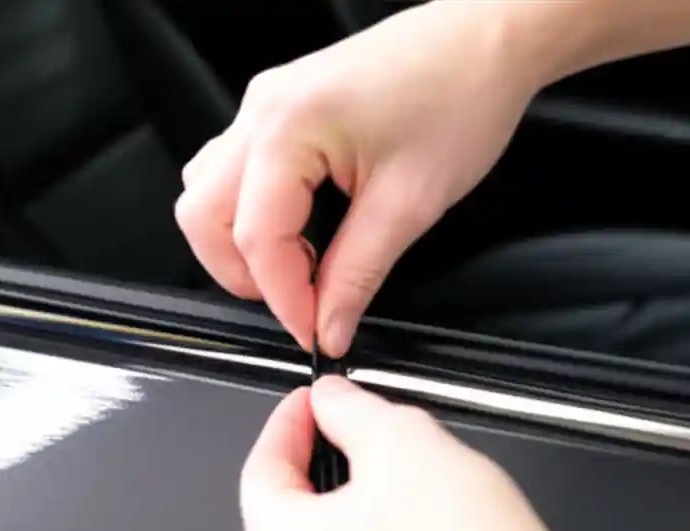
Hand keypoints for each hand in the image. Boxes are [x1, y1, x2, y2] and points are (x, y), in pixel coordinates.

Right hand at [175, 3, 543, 353]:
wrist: (485, 39)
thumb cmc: (460, 94)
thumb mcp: (410, 203)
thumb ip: (357, 275)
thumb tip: (328, 326)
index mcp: (288, 127)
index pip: (256, 237)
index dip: (283, 298)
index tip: (314, 331)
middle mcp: (262, 111)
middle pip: (204, 216)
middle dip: (242, 273)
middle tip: (297, 303)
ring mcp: (264, 104)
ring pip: (208, 192)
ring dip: (239, 242)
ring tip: (298, 266)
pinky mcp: (278, 106)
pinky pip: (234, 170)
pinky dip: (253, 212)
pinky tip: (299, 228)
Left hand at [241, 378, 689, 530]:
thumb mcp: (404, 438)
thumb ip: (350, 409)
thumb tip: (331, 401)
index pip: (261, 467)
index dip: (290, 422)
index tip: (312, 402)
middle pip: (291, 518)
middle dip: (324, 471)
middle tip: (363, 440)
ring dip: (355, 522)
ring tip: (409, 496)